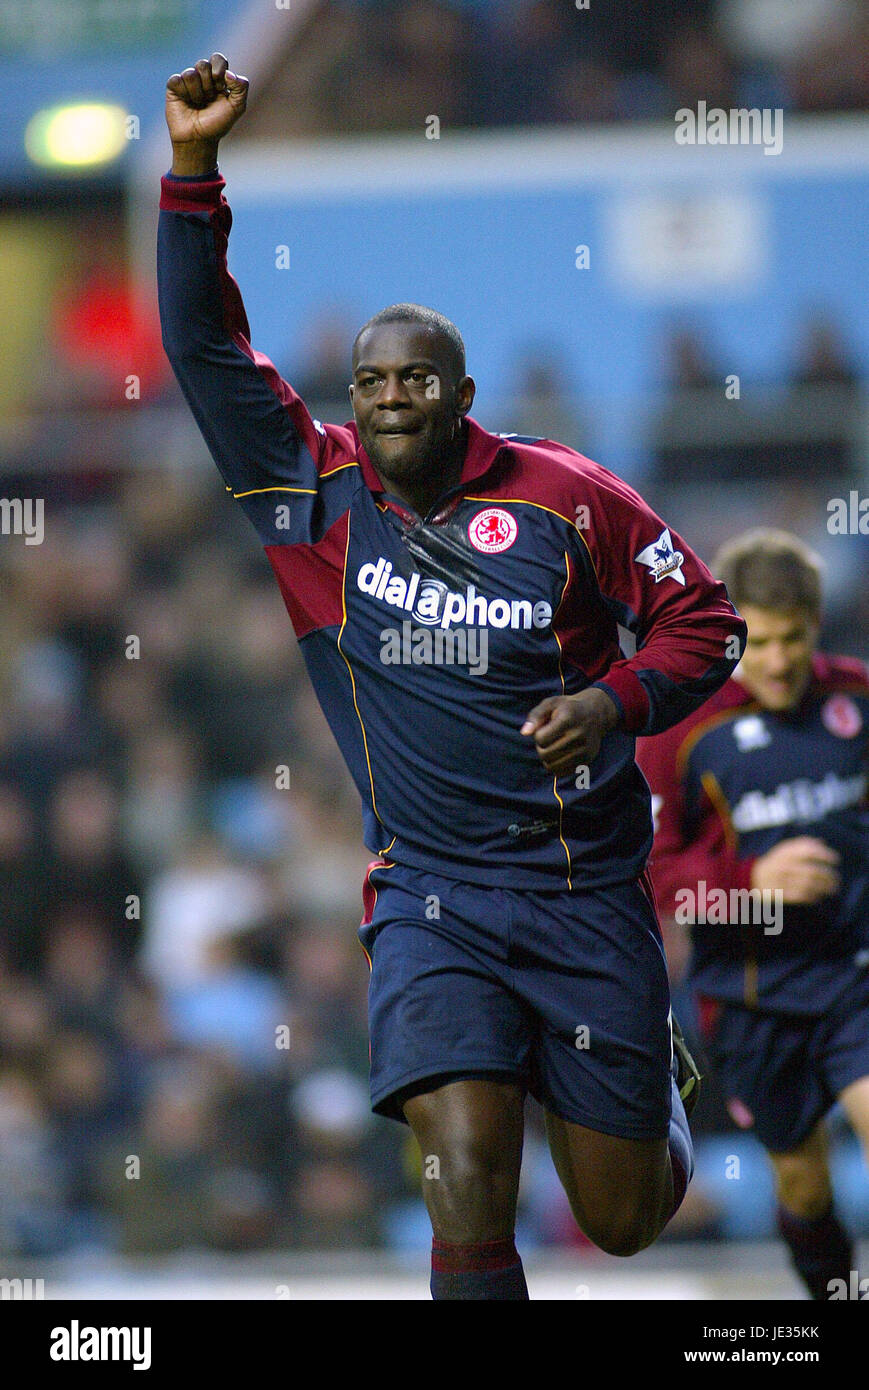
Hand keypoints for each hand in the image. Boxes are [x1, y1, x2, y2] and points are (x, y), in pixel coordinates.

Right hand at [166, 53, 248, 174]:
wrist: (199, 139)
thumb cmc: (218, 124)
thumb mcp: (237, 107)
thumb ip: (241, 87)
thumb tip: (228, 73)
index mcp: (218, 78)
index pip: (218, 59)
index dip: (219, 70)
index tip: (221, 87)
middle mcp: (202, 77)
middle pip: (203, 64)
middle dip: (208, 85)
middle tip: (209, 99)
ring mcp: (187, 81)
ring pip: (190, 73)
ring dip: (197, 93)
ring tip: (198, 104)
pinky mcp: (174, 87)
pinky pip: (177, 80)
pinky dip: (184, 93)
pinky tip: (186, 103)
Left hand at [521, 688, 619, 776]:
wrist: (596, 714)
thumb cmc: (567, 708)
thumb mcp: (550, 704)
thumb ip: (535, 716)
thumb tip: (524, 733)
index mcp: (568, 719)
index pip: (541, 738)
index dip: (538, 734)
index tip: (545, 727)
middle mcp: (579, 736)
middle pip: (545, 754)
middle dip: (541, 747)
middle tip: (548, 738)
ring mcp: (584, 750)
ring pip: (551, 766)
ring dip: (547, 758)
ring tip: (553, 746)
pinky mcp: (586, 761)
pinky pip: (561, 773)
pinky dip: (555, 766)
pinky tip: (560, 754)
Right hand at [750, 836, 840, 903]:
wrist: (752, 877)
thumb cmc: (774, 861)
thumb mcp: (784, 848)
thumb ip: (801, 844)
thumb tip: (822, 843)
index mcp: (785, 853)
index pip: (808, 851)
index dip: (824, 855)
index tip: (835, 860)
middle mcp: (784, 866)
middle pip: (811, 871)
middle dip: (828, 876)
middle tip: (836, 879)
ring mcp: (782, 880)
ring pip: (808, 885)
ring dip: (824, 888)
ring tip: (832, 889)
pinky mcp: (780, 894)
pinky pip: (801, 896)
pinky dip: (813, 896)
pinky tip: (818, 896)